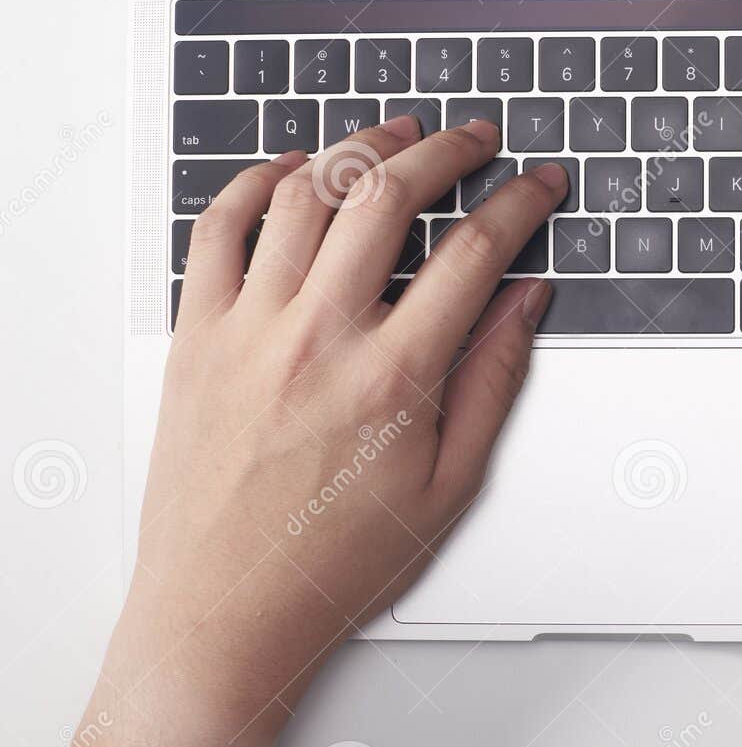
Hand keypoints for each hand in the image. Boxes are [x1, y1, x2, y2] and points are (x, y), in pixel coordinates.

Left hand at [38, 116, 565, 746]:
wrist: (225, 612)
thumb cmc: (334, 562)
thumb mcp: (449, 486)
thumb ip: (493, 382)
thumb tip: (524, 302)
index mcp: (393, 379)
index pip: (473, 253)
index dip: (520, 204)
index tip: (539, 184)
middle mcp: (319, 338)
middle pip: (388, 198)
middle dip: (446, 151)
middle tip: (475, 140)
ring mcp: (249, 330)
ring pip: (306, 195)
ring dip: (358, 148)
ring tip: (394, 134)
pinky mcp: (197, 336)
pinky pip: (218, 229)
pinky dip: (256, 182)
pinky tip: (291, 169)